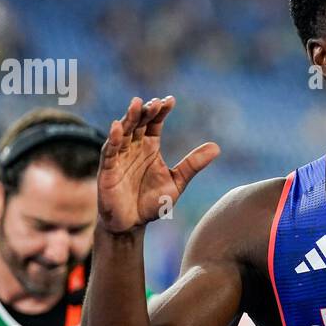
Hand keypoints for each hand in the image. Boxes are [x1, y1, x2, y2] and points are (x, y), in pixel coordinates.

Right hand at [98, 96, 219, 233]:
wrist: (132, 224)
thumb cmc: (152, 202)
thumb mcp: (177, 182)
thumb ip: (193, 165)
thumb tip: (217, 147)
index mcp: (150, 148)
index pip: (155, 124)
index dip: (161, 112)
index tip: (171, 100)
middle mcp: (134, 148)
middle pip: (139, 124)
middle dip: (146, 111)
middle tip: (155, 102)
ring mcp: (119, 157)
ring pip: (123, 132)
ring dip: (129, 118)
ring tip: (137, 104)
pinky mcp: (107, 169)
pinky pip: (109, 151)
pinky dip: (113, 138)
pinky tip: (117, 127)